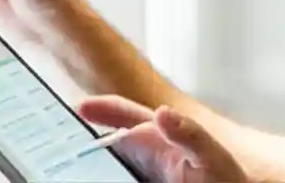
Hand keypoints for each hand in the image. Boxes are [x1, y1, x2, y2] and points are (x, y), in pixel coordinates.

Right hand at [81, 96, 248, 182]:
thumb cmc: (226, 181)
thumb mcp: (211, 156)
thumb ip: (189, 134)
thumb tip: (161, 112)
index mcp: (159, 136)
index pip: (123, 114)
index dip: (101, 108)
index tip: (79, 108)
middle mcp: (145, 155)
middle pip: (105, 144)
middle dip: (82, 142)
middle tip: (58, 146)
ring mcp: (140, 175)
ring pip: (105, 168)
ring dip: (88, 168)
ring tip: (66, 170)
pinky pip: (116, 180)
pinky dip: (99, 180)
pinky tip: (85, 182)